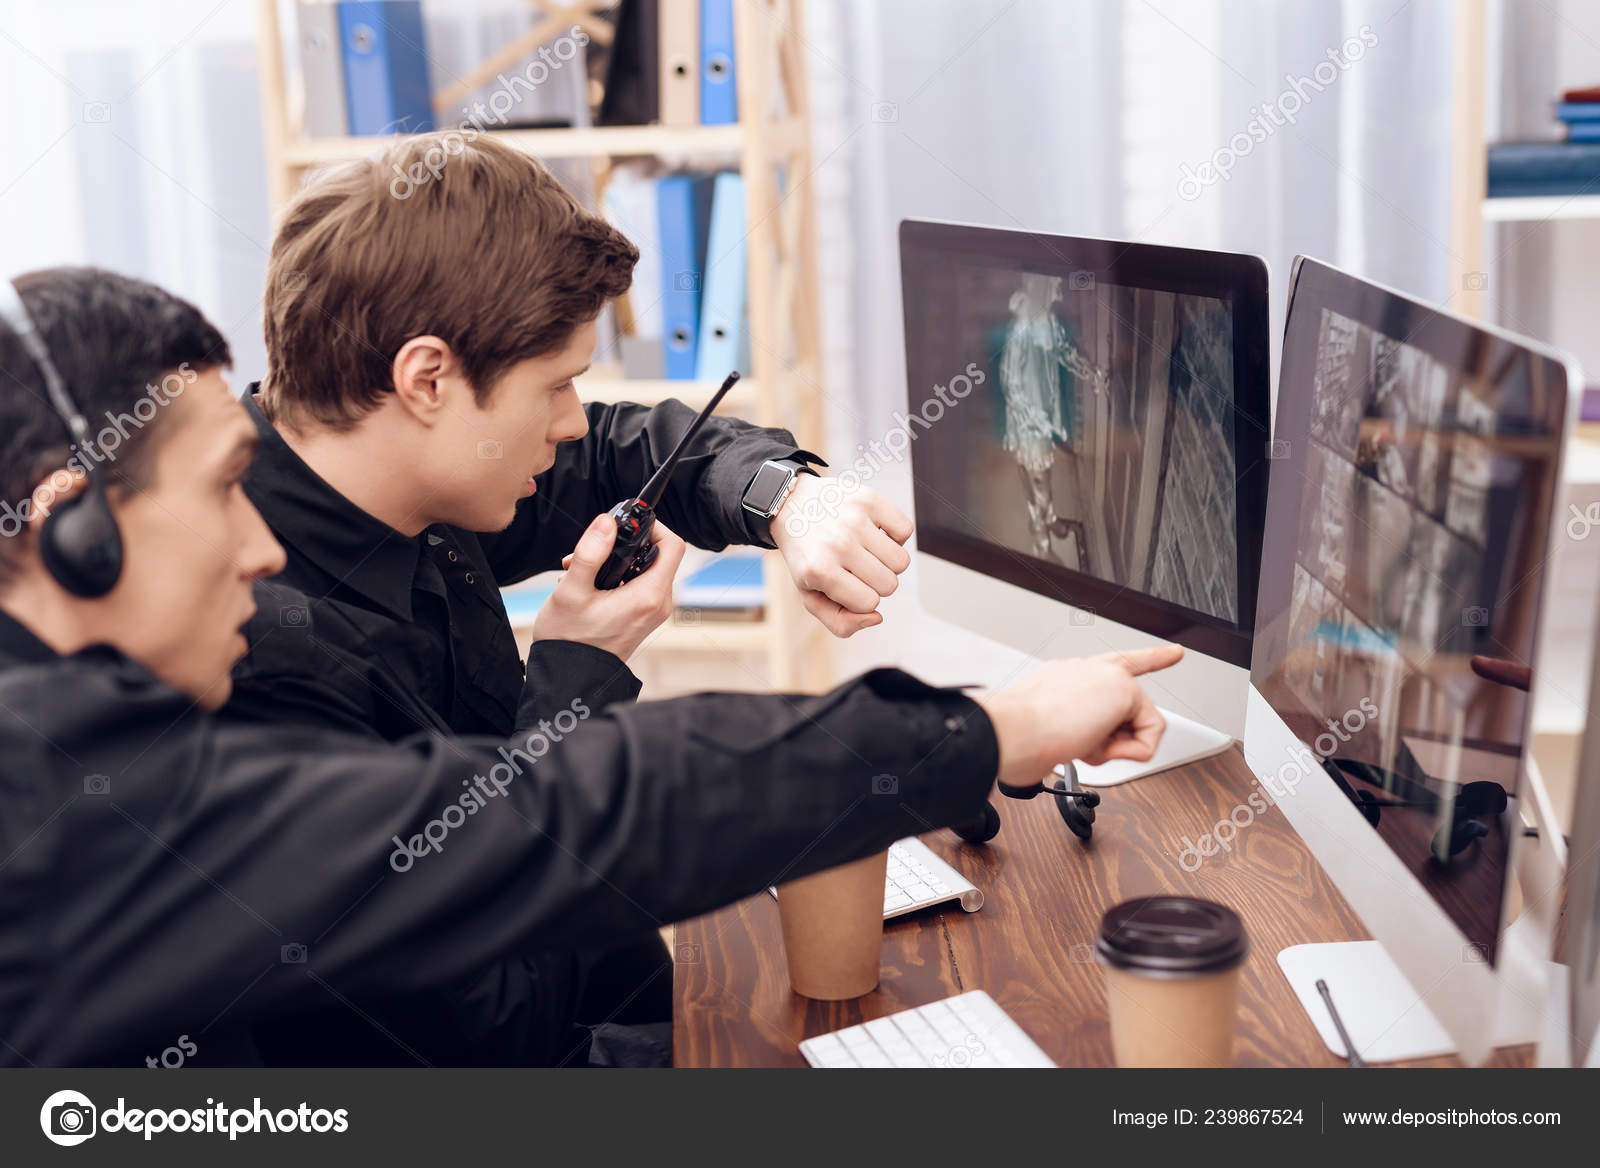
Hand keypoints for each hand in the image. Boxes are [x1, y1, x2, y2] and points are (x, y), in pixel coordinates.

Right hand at [532, 513, 686, 662]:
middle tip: (590, 549)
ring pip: (644, 570)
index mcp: (649, 596)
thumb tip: (607, 521)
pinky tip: (585, 584)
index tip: (624, 525)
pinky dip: (615, 578)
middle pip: (656, 555)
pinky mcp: (642, 619)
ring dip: (613, 562)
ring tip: (577, 569)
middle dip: (623, 545)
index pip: (672, 545)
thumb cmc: (569, 640)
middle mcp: (658, 605)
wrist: (569, 679)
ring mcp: (652, 614)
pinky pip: (637, 587)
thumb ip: (590, 552)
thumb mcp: (571, 591)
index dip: (653, 527)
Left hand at [769, 475, 913, 636]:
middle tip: (856, 568)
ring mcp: (854, 519)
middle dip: (876, 582)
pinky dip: (896, 536)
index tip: (846, 584)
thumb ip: (840, 622)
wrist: (792, 505)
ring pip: (902, 561)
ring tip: (866, 551)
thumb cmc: (805, 554)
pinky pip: (905, 529)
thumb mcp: (810, 594)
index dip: (861, 598)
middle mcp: (838, 543)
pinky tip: (875, 534)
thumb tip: (876, 618)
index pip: (870, 603)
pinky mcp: (868, 498)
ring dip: (888, 561)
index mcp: (820, 570)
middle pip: (889, 584)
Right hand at [973, 645, 1184, 789]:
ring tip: (1081, 742)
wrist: (1015, 731)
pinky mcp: (1125, 689)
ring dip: (1114, 746)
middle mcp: (1087, 670)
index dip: (1150, 658)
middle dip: (1116, 739)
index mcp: (1066, 676)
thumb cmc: (1020, 734)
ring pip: (1138, 724)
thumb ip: (1076, 727)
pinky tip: (1099, 744)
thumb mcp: (1047, 728)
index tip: (1174, 652)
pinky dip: (1128, 750)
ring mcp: (1106, 676)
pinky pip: (1149, 733)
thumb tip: (1093, 743)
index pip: (1112, 666)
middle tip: (1082, 745)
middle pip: (1131, 706)